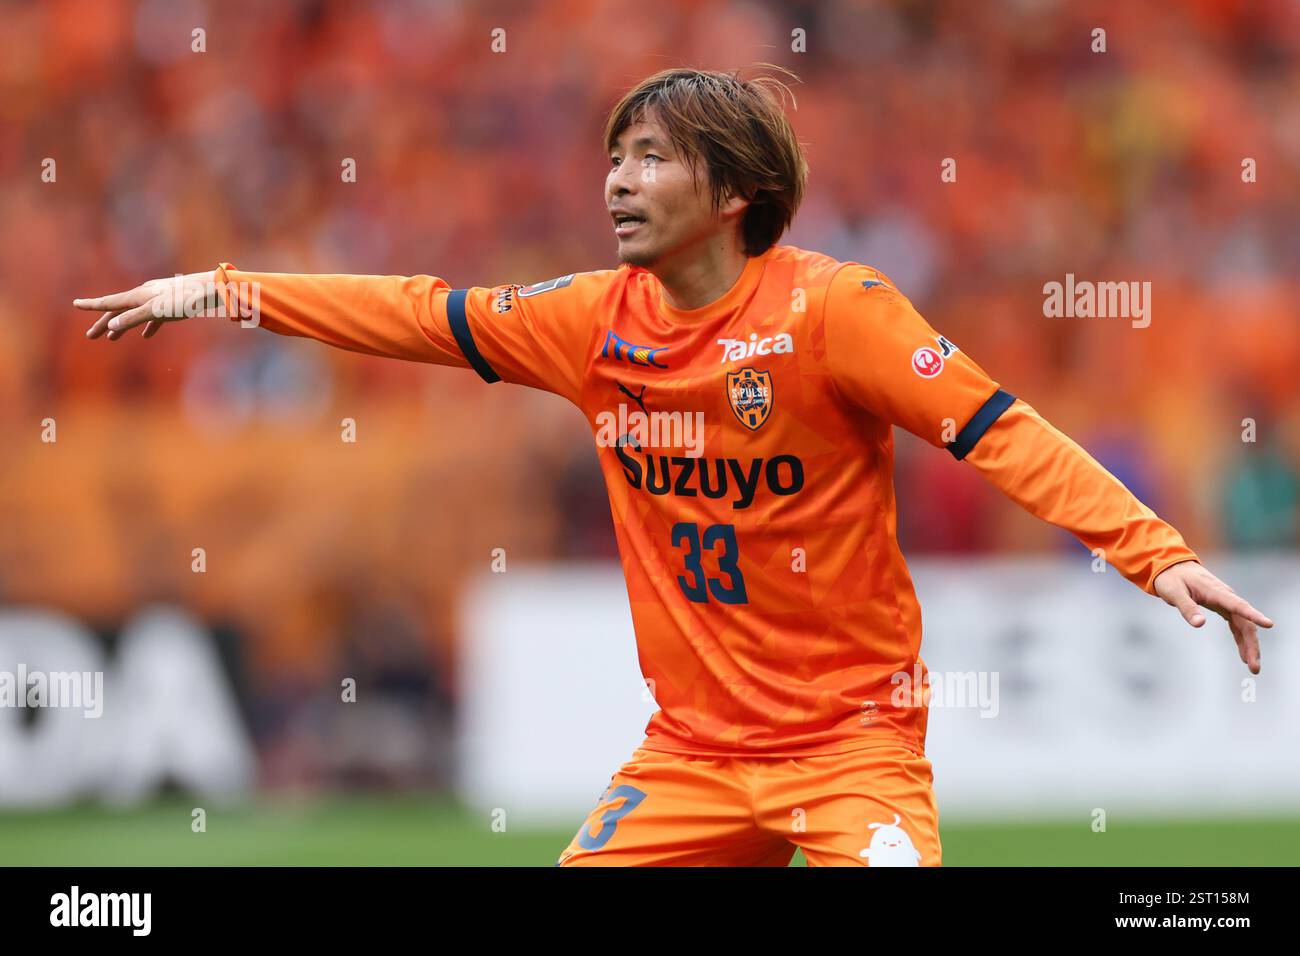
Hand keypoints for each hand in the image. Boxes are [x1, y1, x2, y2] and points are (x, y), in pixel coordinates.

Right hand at [75, 270, 219, 340]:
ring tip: (112, 339)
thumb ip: (133, 318)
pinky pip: (153, 318)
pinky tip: (146, 336)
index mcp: (138, 296)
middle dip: (103, 323)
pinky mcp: (171, 307)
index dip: (92, 305)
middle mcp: (144, 295)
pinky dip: (146, 327)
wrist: (210, 290)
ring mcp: (157, 300)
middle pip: (119, 311)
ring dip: (122, 326)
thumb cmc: (184, 300)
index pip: (109, 302)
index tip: (75, 304)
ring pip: (134, 314)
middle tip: (90, 336)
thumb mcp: (156, 311)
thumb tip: (111, 326)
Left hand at [1153, 559, 1273, 672]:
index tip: (1269, 624)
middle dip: (1251, 644)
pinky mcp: (1223, 606)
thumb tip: (1200, 624)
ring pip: (1244, 625)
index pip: (1238, 605)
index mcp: (1216, 591)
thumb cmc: (1171, 579)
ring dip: (1249, 645)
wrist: (1172, 566)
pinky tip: (1243, 654)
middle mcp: (1226, 596)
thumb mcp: (1174, 593)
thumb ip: (1187, 607)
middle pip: (1245, 622)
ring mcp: (1226, 602)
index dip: (1253, 615)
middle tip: (1254, 667)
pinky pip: (1236, 624)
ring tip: (1252, 666)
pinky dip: (1240, 639)